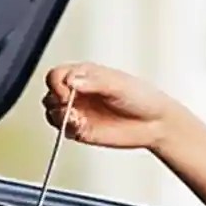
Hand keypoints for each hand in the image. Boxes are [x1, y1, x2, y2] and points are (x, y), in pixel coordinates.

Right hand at [42, 62, 174, 148]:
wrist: (155, 123)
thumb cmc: (142, 98)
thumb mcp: (118, 84)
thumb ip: (94, 82)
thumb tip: (71, 81)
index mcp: (85, 76)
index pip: (58, 75)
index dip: (57, 82)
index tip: (67, 90)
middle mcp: (78, 93)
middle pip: (50, 93)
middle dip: (55, 98)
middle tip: (68, 103)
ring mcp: (78, 112)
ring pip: (52, 112)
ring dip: (58, 114)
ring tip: (76, 116)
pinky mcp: (81, 131)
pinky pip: (63, 130)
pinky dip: (66, 128)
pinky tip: (80, 125)